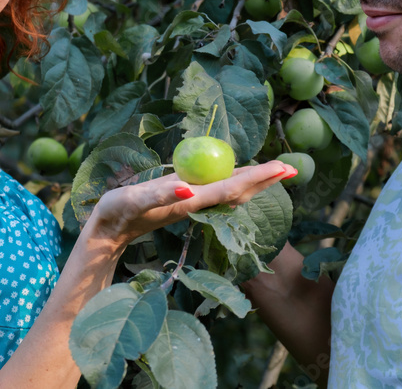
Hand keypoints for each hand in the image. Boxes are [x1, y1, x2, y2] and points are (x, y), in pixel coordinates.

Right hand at [86, 160, 295, 247]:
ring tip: (275, 172)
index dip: (258, 178)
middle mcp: (197, 204)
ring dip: (255, 182)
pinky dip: (236, 181)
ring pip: (232, 192)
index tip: (282, 168)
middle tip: (292, 168)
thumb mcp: (135, 200)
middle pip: (240, 191)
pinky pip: (218, 189)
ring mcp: (193, 204)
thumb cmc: (119, 212)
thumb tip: (189, 189)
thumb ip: (161, 194)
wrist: (109, 232)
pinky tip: (241, 175)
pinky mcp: (186, 201)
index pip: (232, 188)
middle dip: (266, 180)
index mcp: (191, 202)